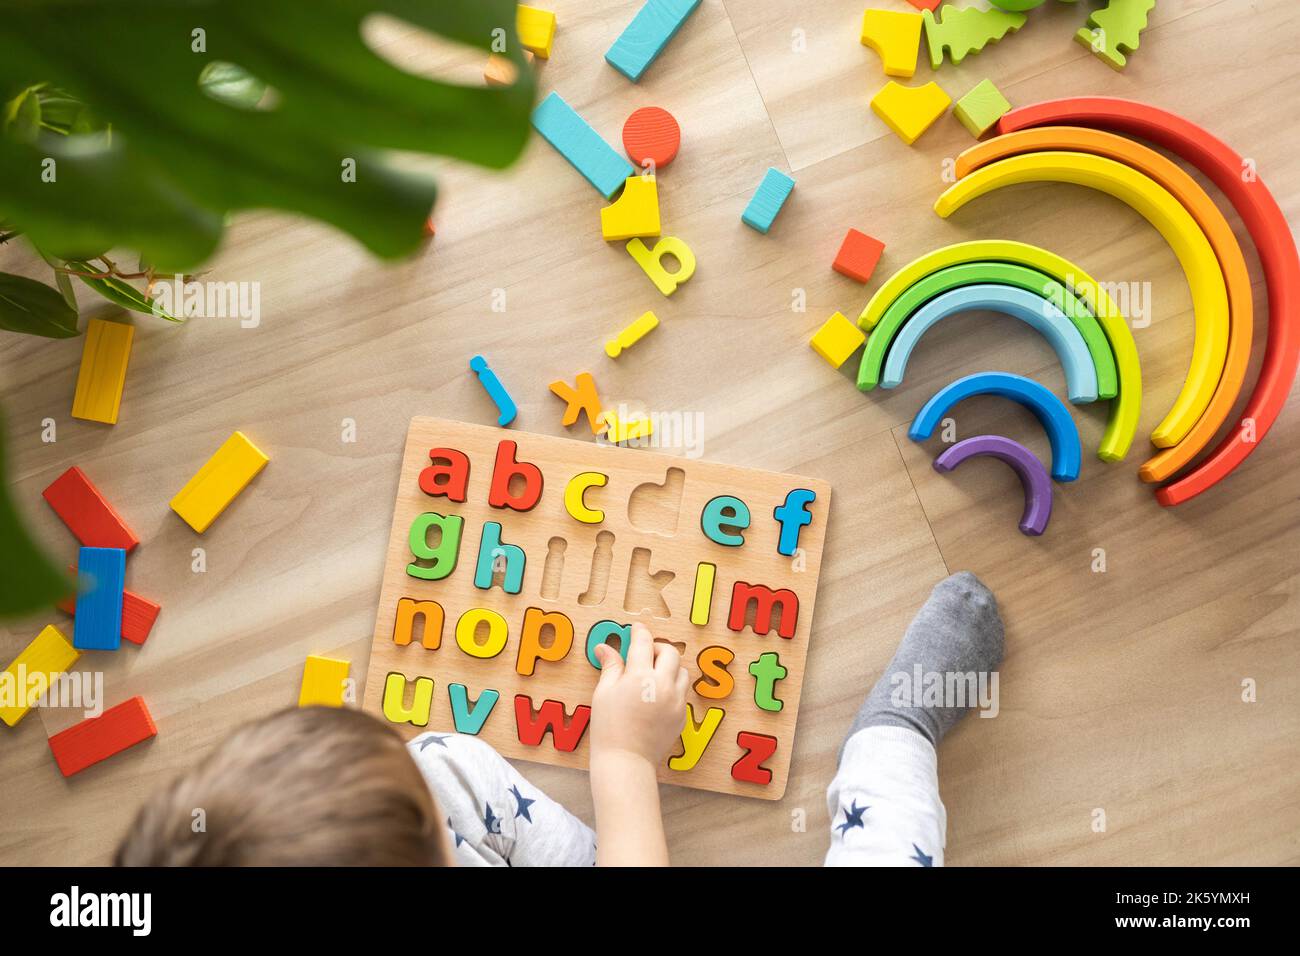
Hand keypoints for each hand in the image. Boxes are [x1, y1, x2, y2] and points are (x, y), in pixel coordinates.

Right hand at [590, 622, 687, 767]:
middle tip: (644, 655)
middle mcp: (662, 685)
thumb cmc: (609, 727)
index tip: (636, 629)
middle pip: (669, 652)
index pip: (643, 643)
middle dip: (657, 648)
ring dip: (669, 667)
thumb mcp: (604, 693)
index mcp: (640, 677)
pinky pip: (682, 692)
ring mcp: (675, 701)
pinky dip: (672, 687)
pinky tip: (657, 696)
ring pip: (681, 671)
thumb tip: (604, 647)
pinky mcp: (682, 715)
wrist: (626, 760)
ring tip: (653, 675)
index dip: (639, 632)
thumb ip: (611, 667)